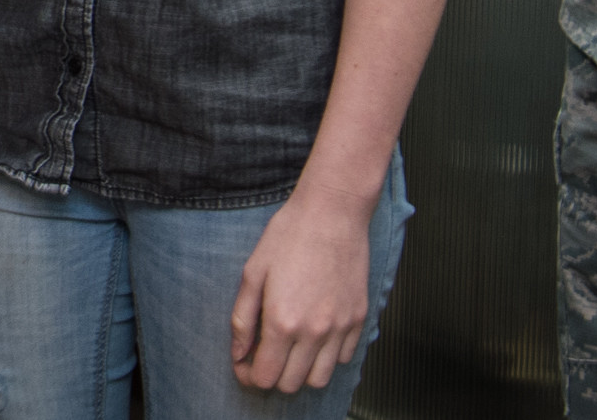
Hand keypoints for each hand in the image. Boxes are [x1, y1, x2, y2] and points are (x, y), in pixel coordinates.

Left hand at [230, 186, 371, 392]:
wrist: (333, 212)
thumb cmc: (290, 234)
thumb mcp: (253, 272)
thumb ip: (243, 317)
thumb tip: (238, 352)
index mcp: (282, 321)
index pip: (265, 377)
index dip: (248, 375)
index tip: (244, 363)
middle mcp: (314, 332)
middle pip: (291, 384)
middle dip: (272, 375)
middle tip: (264, 354)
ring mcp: (340, 328)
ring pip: (319, 379)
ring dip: (301, 371)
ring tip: (291, 348)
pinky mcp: (358, 319)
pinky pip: (343, 358)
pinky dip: (327, 356)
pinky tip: (315, 335)